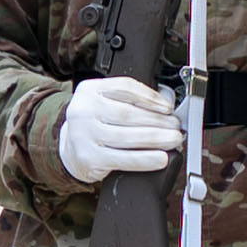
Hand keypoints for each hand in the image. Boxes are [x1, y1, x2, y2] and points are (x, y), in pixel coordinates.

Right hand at [56, 76, 182, 186]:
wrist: (71, 150)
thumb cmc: (95, 124)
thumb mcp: (106, 103)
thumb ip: (132, 100)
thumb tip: (167, 102)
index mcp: (90, 90)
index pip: (125, 87)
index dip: (150, 97)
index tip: (168, 107)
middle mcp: (83, 110)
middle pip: (128, 113)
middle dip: (158, 120)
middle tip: (175, 126)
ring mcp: (84, 135)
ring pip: (127, 136)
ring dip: (156, 138)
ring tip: (173, 139)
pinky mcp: (89, 158)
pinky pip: (123, 159)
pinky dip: (145, 159)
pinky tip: (160, 158)